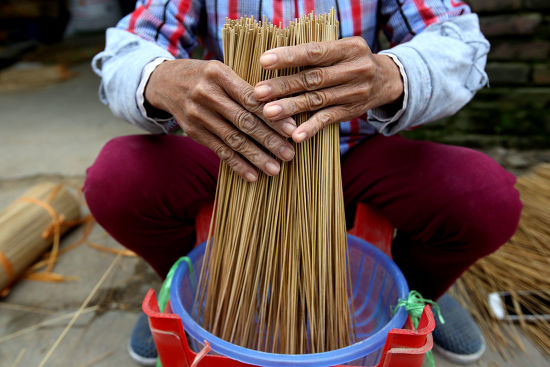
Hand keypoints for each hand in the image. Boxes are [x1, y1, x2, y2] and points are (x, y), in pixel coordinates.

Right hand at [145, 59, 296, 181]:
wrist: (165, 82)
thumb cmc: (205, 76)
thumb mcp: (222, 71)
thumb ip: (246, 87)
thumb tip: (282, 109)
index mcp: (219, 74)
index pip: (250, 98)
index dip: (272, 116)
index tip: (291, 129)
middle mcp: (206, 94)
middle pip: (243, 121)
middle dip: (268, 140)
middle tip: (289, 154)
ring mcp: (197, 115)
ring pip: (232, 139)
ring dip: (255, 157)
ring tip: (275, 169)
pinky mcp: (193, 132)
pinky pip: (219, 150)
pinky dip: (236, 164)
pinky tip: (252, 176)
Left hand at [254, 37, 403, 142]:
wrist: (386, 80)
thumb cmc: (350, 61)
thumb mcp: (340, 49)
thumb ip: (315, 54)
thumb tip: (273, 59)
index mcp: (349, 48)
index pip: (315, 52)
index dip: (289, 57)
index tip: (264, 61)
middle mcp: (354, 70)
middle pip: (313, 78)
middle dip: (284, 86)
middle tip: (258, 92)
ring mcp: (354, 93)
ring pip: (318, 100)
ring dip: (291, 107)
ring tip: (268, 113)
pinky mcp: (351, 112)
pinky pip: (328, 120)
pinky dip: (311, 128)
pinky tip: (295, 136)